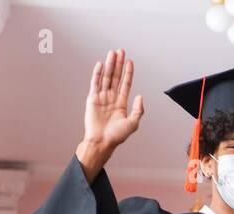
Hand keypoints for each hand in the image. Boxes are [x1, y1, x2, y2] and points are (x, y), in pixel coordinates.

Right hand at [76, 49, 144, 180]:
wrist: (102, 141)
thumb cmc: (116, 136)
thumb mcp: (133, 123)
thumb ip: (138, 110)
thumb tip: (140, 95)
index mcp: (121, 103)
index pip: (125, 83)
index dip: (128, 72)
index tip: (130, 61)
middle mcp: (111, 98)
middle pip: (115, 76)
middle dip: (118, 64)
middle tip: (120, 51)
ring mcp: (101, 97)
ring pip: (106, 77)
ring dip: (110, 65)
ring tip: (112, 53)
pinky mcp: (92, 98)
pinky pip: (95, 83)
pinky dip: (97, 73)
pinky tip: (101, 64)